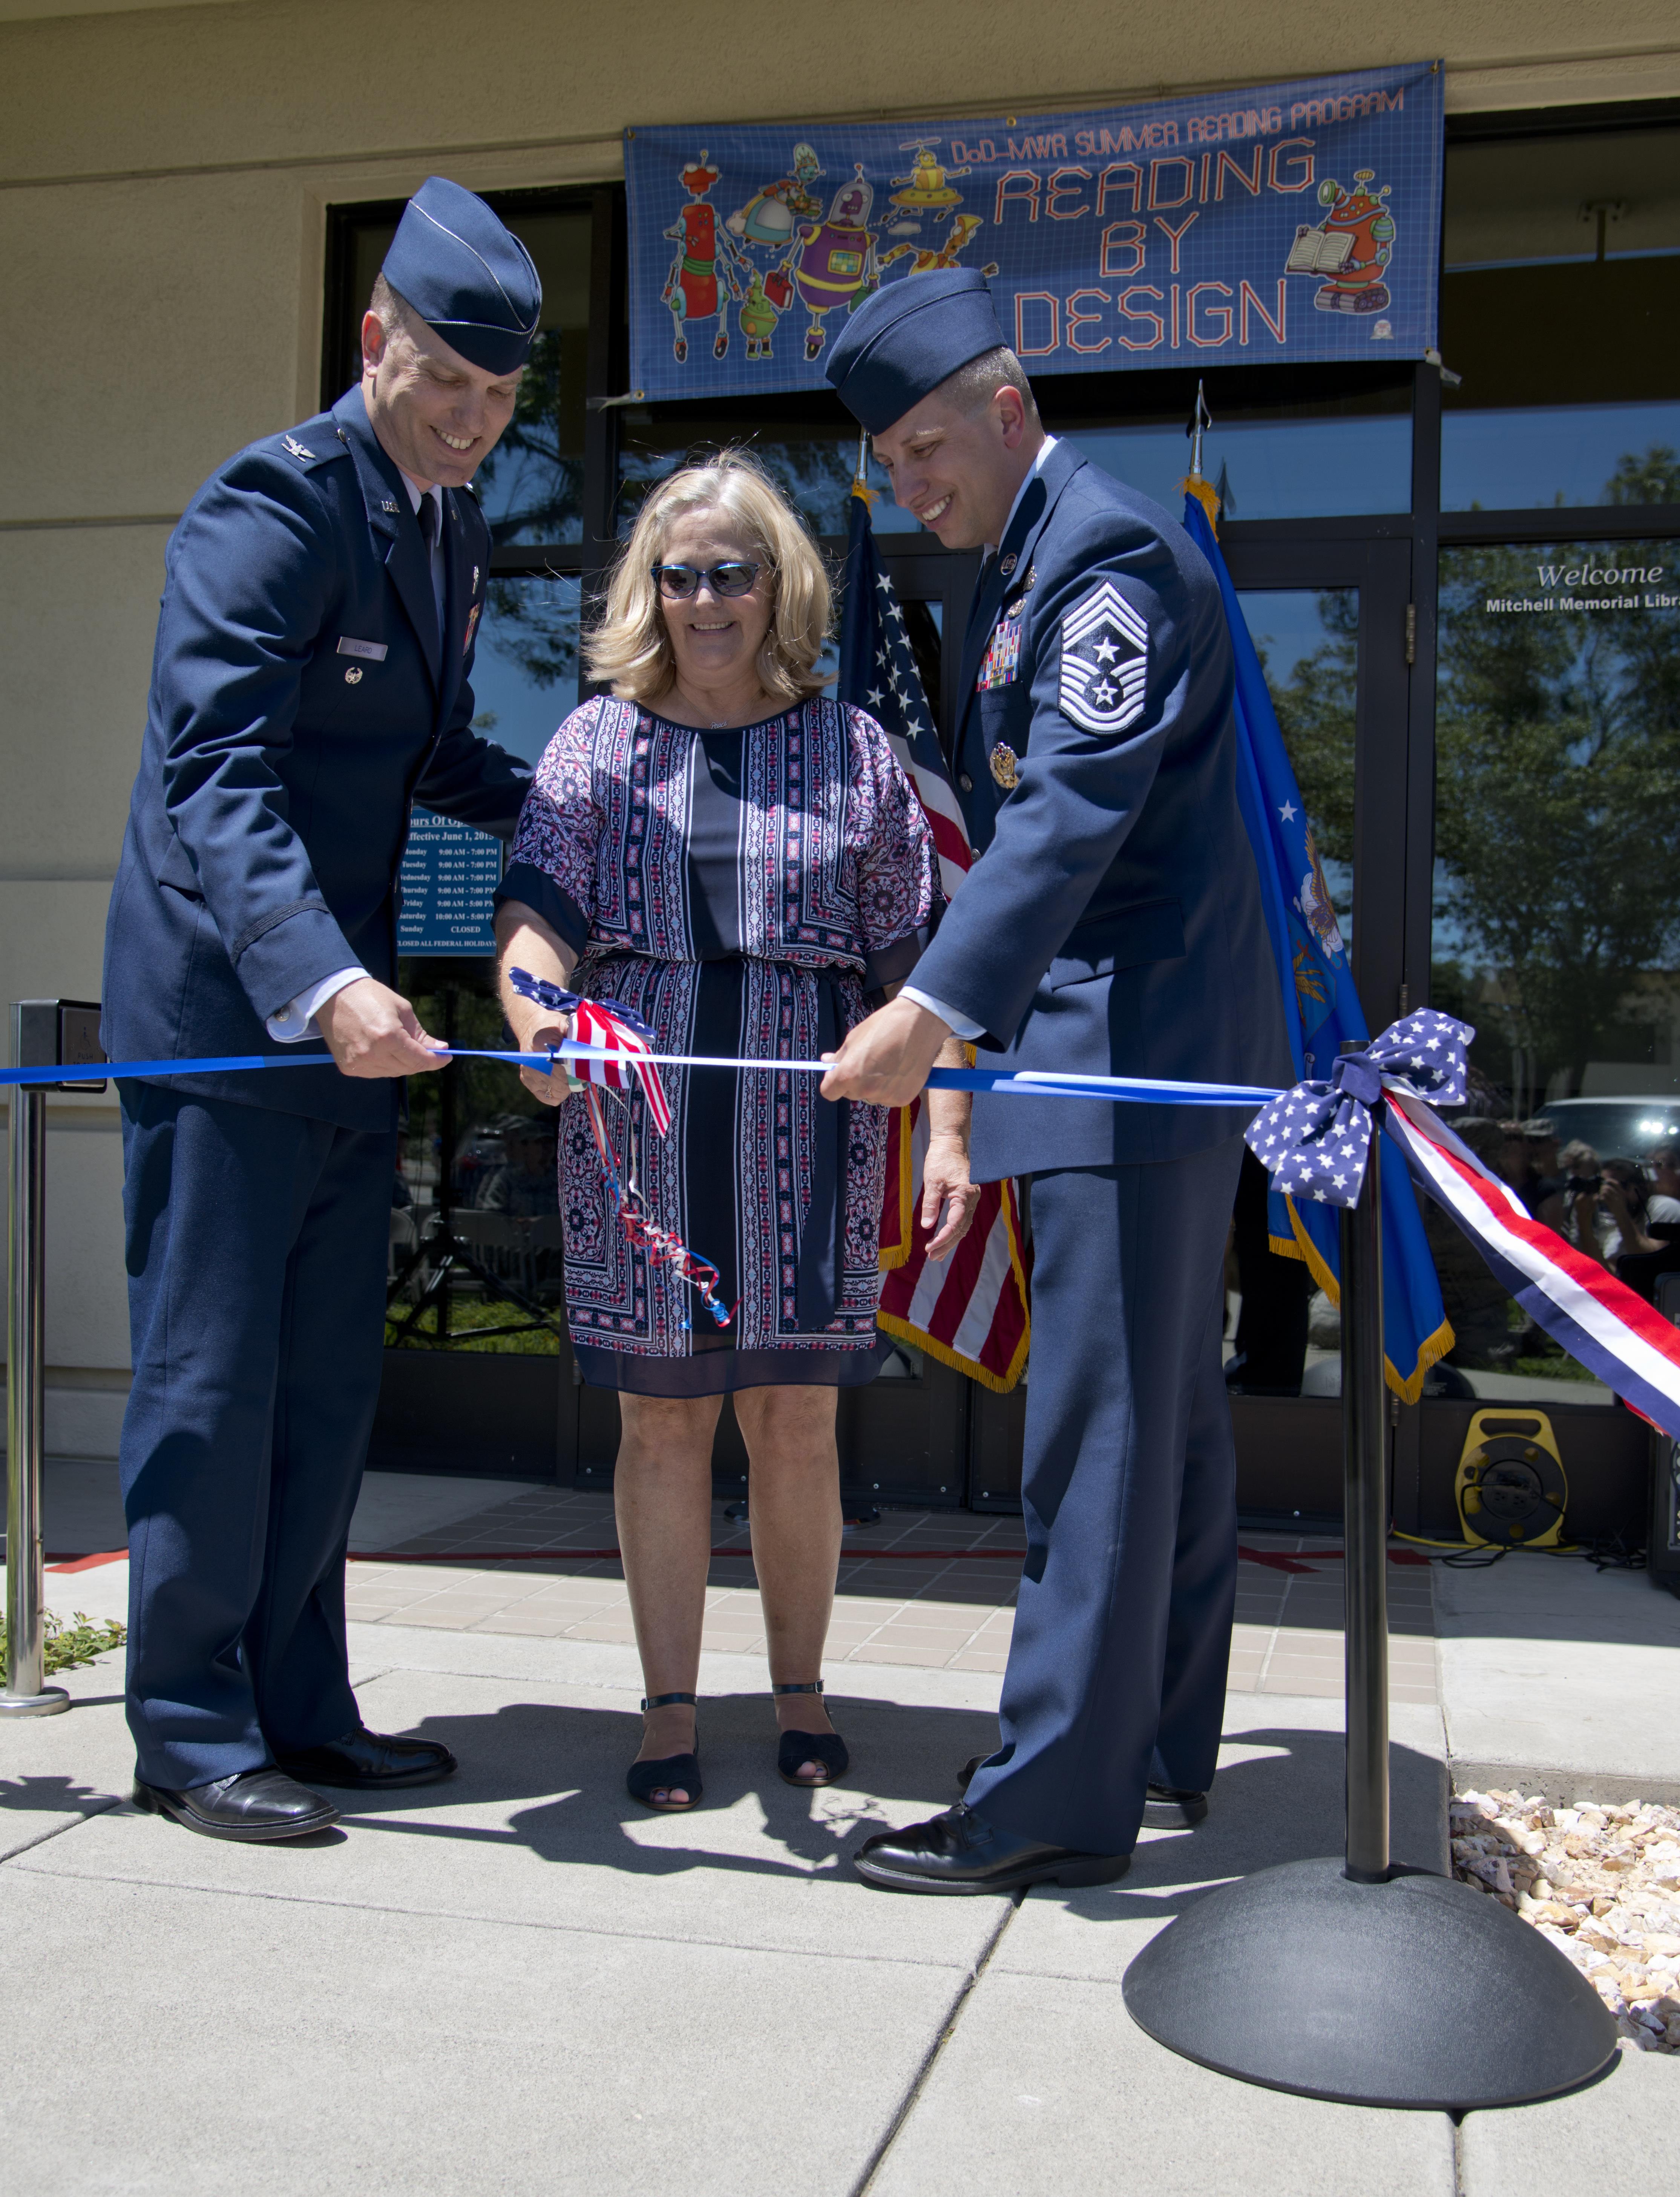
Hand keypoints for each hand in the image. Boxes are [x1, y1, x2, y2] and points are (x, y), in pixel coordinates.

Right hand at [316, 978, 447, 1077]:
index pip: (419, 1059)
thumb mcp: (402, 1009)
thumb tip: (440, 1049)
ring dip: (403, 1063)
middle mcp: (373, 1053)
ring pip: (392, 1073)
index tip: (446, 1058)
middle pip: (408, 1069)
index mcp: (388, 1036)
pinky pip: (376, 1073)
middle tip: (427, 1051)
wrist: (334, 995)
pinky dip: (385, 1065)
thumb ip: (421, 1034)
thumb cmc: (370, 996)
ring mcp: (359, 1063)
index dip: (436, 1061)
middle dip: (421, 1061)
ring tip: (400, 1045)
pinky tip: (384, 1050)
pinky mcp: (348, 1067)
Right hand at [517, 1020, 579, 1107]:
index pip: (561, 1068)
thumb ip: (577, 1037)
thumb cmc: (552, 1025)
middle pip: (558, 1083)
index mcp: (541, 1043)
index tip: (584, 1073)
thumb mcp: (565, 1024)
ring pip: (553, 1092)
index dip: (575, 1073)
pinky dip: (556, 1093)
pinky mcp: (525, 1079)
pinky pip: (544, 1096)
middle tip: (581, 1077)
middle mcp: (531, 1060)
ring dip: (566, 1089)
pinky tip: (560, 1085)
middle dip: (573, 1083)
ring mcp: (527, 1071)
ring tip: (571, 1079)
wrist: (530, 1026)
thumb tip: (593, 1053)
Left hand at [820, 995, 948, 1107]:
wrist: (919, 1023)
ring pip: (871, 1096)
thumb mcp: (855, 1037)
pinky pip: (889, 1097)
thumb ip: (840, 1056)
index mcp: (848, 1075)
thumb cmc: (885, 1025)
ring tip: (887, 1064)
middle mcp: (865, 1090)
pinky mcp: (902, 1099)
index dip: (832, 1082)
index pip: (829, 1092)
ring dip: (874, 1086)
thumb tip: (827, 1061)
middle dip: (854, 1081)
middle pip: (850, 1094)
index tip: (838, 1074)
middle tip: (868, 1062)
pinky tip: (899, 1070)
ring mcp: (885, 1096)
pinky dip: (891, 1088)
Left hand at [920, 1131, 980, 1261]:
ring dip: (951, 1241)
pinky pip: (963, 1219)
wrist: (952, 1142)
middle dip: (947, 1244)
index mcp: (965, 1195)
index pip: (955, 1224)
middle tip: (932, 1257)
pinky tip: (946, 1238)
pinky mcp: (968, 1197)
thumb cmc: (941, 1159)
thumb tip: (926, 1226)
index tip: (929, 1248)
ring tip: (937, 1254)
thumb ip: (930, 1204)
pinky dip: (954, 1231)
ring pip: (963, 1226)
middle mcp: (972, 1199)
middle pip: (961, 1229)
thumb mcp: (932, 1182)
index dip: (942, 1239)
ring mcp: (972, 1199)